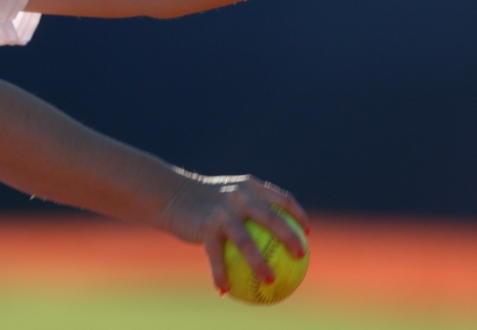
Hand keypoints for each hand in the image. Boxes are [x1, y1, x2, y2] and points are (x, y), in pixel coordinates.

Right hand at [155, 171, 308, 294]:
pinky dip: (220, 274)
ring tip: (270, 282)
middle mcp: (239, 196)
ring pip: (246, 241)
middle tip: (301, 257)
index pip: (282, 199)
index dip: (298, 215)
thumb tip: (274, 234)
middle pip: (272, 218)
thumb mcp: (229, 193)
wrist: (170, 194)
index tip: (306, 233)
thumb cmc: (204, 199)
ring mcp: (222, 211)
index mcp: (249, 186)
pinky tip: (224, 290)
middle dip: (290, 238)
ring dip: (260, 264)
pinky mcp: (205, 226)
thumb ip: (250, 206)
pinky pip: (216, 256)